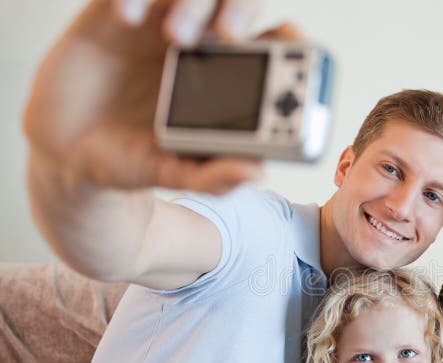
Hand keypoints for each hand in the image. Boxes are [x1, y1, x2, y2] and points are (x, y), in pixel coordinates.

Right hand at [24, 0, 299, 193]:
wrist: (66, 152)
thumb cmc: (131, 159)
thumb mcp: (174, 173)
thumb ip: (215, 176)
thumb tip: (257, 173)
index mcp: (228, 78)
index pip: (272, 42)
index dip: (289, 37)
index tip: (288, 45)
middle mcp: (200, 43)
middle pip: (237, 2)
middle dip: (242, 7)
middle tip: (230, 34)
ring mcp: (158, 22)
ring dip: (193, 2)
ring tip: (175, 37)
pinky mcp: (114, 12)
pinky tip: (126, 19)